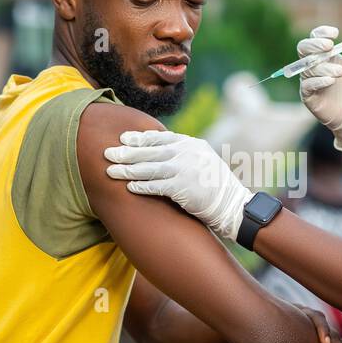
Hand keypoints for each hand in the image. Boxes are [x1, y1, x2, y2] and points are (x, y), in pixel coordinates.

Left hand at [104, 130, 252, 240]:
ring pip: (149, 167)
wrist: (234, 204)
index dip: (140, 138)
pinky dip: (141, 187)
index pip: (160, 138)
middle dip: (127, 152)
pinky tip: (128, 187)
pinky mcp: (183, 187)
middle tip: (107, 152)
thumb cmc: (217, 187)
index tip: (124, 138)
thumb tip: (163, 154)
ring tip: (111, 171)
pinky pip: (156, 186)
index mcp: (192, 144)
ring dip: (128, 170)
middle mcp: (187, 153)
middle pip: (150, 150)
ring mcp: (185, 169)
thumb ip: (185, 155)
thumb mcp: (204, 161)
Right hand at [297, 21, 341, 152]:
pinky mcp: (309, 97)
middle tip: (329, 46)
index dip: (321, 33)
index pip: (315, 38)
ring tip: (340, 72)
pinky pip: (307, 85)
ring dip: (324, 66)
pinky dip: (318, 81)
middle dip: (314, 45)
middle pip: (303, 49)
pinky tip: (330, 81)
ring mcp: (311, 81)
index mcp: (327, 56)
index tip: (335, 33)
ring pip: (307, 67)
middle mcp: (316, 67)